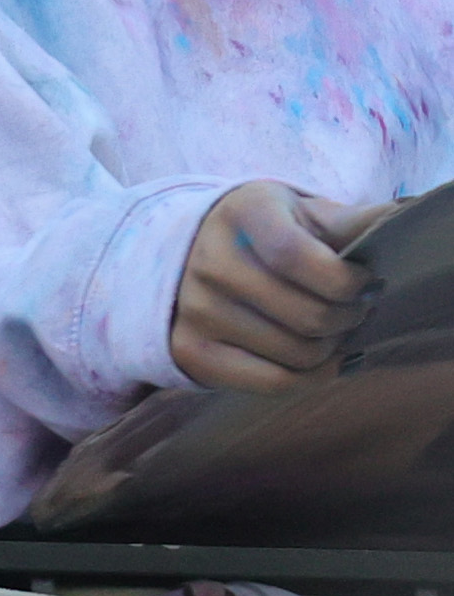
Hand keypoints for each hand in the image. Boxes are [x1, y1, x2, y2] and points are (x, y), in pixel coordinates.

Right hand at [173, 180, 380, 392]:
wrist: (194, 250)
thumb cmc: (267, 233)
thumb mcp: (302, 214)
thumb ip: (350, 220)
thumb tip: (404, 217)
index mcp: (242, 214)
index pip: (296, 257)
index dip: (346, 282)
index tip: (366, 282)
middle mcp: (208, 260)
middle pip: (307, 316)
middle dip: (349, 319)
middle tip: (354, 310)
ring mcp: (195, 308)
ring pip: (297, 354)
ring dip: (331, 348)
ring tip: (331, 330)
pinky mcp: (190, 349)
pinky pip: (273, 382)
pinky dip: (311, 378)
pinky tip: (320, 360)